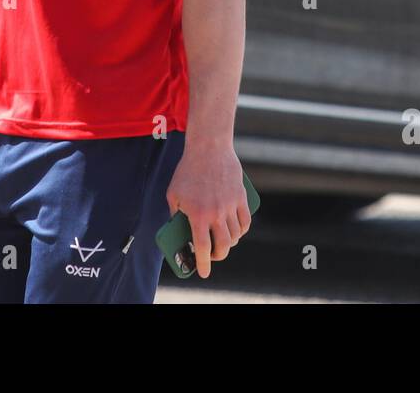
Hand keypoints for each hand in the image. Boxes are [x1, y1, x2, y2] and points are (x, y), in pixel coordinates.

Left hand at [165, 140, 250, 277]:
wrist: (208, 148)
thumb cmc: (187, 170)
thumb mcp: (174, 194)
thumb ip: (176, 213)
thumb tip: (179, 229)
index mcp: (198, 214)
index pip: (203, 248)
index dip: (203, 264)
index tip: (203, 273)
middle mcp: (216, 213)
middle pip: (223, 245)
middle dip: (218, 256)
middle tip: (213, 255)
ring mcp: (231, 205)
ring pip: (236, 235)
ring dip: (230, 243)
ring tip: (223, 241)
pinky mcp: (241, 197)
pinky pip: (245, 221)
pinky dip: (242, 230)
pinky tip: (236, 230)